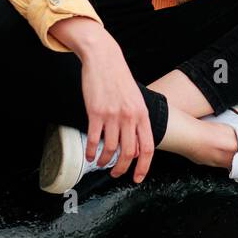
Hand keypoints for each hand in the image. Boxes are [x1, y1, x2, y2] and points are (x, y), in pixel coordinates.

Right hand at [77, 37, 155, 184]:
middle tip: (116, 174)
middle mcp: (129, 117)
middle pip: (129, 153)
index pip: (148, 147)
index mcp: (142, 114)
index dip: (144, 167)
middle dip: (122, 168)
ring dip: (104, 160)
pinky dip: (91, 151)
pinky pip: (94, 139)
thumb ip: (138, 122)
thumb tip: (136, 146)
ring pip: (110, 148)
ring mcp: (112, 115)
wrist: (104, 59)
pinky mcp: (95, 112)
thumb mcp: (136, 100)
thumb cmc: (120, 79)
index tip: (137, 178)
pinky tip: (89, 155)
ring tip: (101, 163)